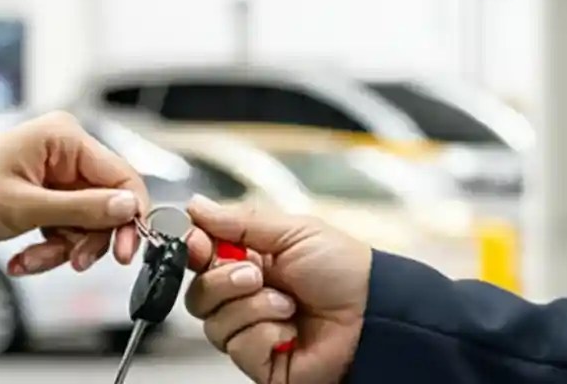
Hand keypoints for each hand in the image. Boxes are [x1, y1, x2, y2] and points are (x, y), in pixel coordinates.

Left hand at [0, 111, 148, 274]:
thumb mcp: (24, 206)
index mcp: (65, 138)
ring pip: (86, 221)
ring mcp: (54, 174)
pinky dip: (49, 247)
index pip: (121, 175)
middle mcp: (64, 152)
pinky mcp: (44, 194)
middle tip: (74, 262)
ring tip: (31, 259)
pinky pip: (65, 227)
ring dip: (63, 248)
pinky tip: (24, 258)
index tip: (126, 251)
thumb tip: (129, 207)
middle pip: (106, 203)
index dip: (130, 214)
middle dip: (87, 238)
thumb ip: (82, 209)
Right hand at [183, 196, 371, 383]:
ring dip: (254, 307)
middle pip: (198, 293)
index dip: (193, 249)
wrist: (374, 312)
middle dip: (224, 280)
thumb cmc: (346, 270)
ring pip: (214, 322)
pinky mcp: (260, 360)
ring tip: (287, 303)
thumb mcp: (294, 231)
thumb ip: (241, 221)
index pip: (201, 256)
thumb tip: (196, 206)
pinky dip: (266, 333)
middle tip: (257, 274)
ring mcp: (253, 329)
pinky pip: (238, 346)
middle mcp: (247, 295)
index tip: (197, 243)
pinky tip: (290, 329)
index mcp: (251, 259)